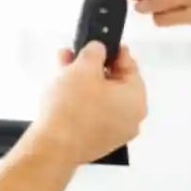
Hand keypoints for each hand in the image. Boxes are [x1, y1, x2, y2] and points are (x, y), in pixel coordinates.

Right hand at [29, 42, 146, 167]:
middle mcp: (131, 118)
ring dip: (83, 80)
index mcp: (136, 99)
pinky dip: (80, 99)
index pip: (130, 66)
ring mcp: (114, 132)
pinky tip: (63, 89)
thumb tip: (98, 49)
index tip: (100, 44)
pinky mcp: (96, 140)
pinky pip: (92, 112)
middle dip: (92, 66)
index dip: (113, 50)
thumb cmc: (72, 111)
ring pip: (100, 97)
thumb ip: (95, 51)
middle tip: (77, 55)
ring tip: (64, 68)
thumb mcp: (83, 67)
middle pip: (113, 82)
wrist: (53, 147)